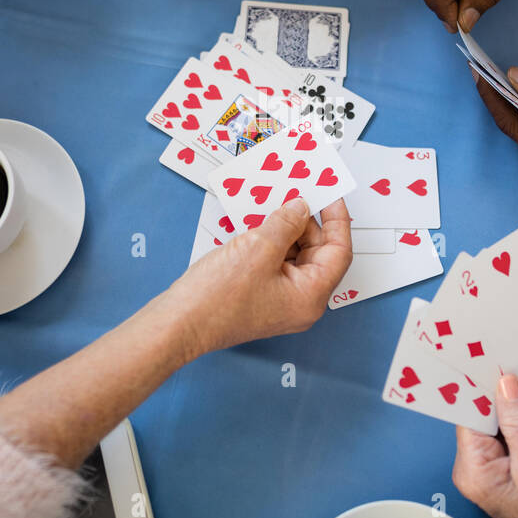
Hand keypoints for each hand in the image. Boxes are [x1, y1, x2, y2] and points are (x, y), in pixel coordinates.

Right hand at [170, 198, 351, 354]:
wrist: (178, 324)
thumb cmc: (217, 298)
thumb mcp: (258, 248)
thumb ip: (286, 223)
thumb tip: (301, 207)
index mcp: (310, 297)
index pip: (338, 252)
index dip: (337, 220)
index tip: (331, 195)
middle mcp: (301, 302)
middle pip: (318, 253)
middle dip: (308, 222)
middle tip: (297, 193)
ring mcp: (280, 300)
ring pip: (295, 256)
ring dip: (288, 229)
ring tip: (276, 203)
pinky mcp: (261, 295)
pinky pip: (276, 262)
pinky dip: (272, 241)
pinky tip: (260, 222)